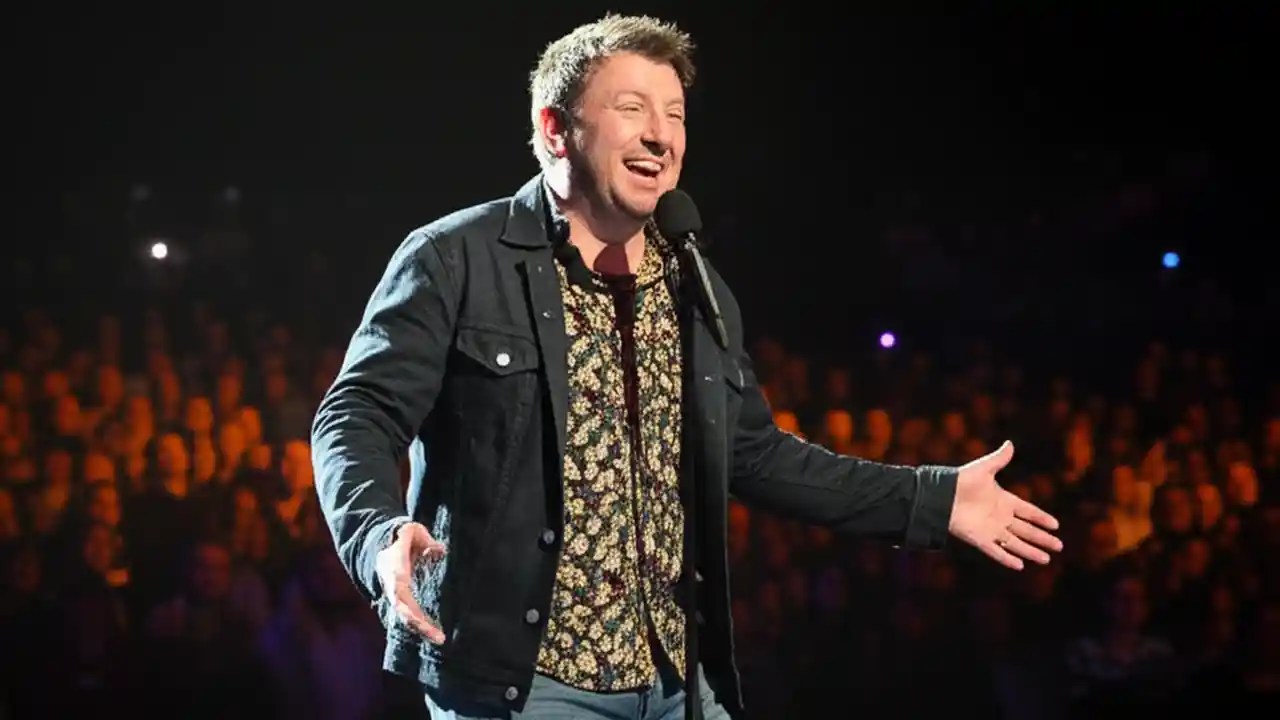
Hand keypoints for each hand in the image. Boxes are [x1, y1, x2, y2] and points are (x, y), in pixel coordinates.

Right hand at [375, 521, 446, 642]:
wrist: (382, 543)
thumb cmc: (400, 536)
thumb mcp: (411, 530)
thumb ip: (424, 539)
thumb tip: (439, 550)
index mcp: (394, 571)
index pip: (400, 593)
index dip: (409, 607)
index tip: (421, 620)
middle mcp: (392, 586)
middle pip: (403, 611)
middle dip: (419, 625)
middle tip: (439, 638)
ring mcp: (395, 594)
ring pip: (406, 617)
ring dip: (422, 629)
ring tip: (439, 639)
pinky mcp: (402, 598)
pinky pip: (410, 614)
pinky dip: (421, 625)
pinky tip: (435, 635)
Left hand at [948, 440, 1062, 569]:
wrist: (941, 495)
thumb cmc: (961, 480)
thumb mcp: (983, 468)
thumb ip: (999, 459)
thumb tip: (1009, 443)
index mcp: (1004, 500)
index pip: (1028, 511)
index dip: (1041, 518)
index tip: (1056, 525)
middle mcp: (1000, 517)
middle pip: (1026, 530)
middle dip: (1042, 538)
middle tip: (1059, 546)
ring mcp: (991, 529)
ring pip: (1015, 543)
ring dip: (1030, 551)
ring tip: (1046, 559)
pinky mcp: (979, 538)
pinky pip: (996, 551)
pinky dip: (1007, 558)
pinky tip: (1020, 565)